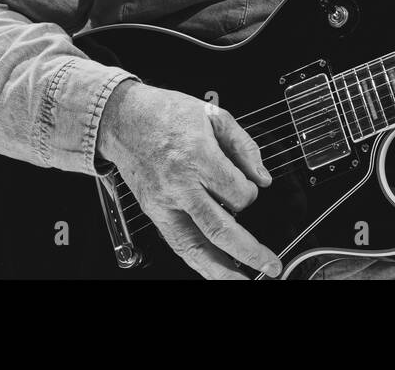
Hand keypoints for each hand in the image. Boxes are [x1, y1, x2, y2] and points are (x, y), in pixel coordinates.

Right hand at [97, 80, 281, 278]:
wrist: (122, 118)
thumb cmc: (165, 112)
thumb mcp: (213, 114)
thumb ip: (244, 146)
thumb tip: (263, 177)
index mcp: (197, 156)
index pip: (238, 193)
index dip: (252, 193)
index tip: (251, 187)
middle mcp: (179, 184)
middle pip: (220, 230)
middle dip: (251, 252)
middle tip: (272, 265)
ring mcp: (163, 202)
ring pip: (195, 246)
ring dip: (222, 270)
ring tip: (244, 280)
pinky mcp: (153, 212)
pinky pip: (177, 245)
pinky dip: (198, 263)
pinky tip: (214, 270)